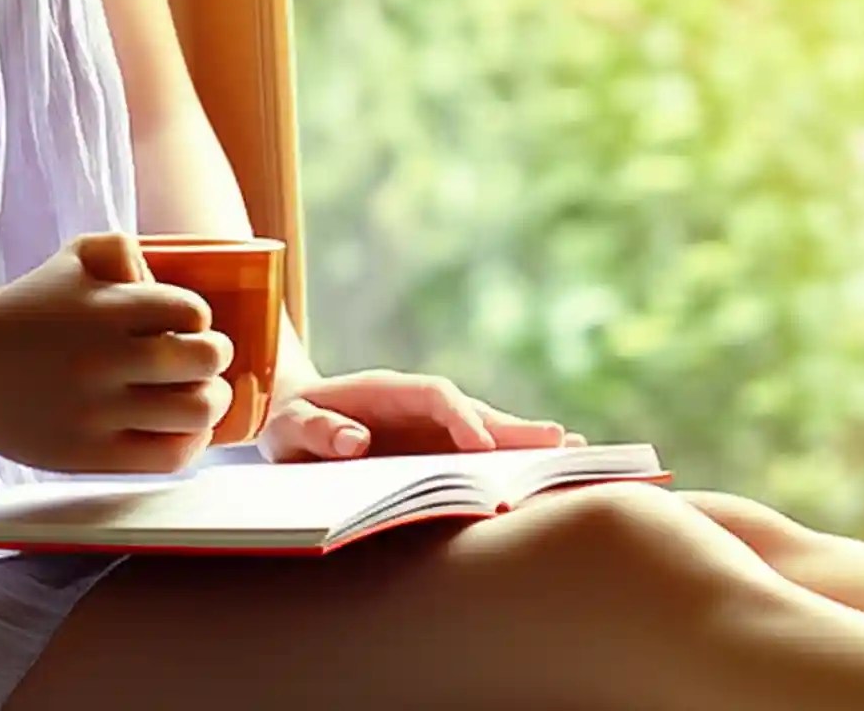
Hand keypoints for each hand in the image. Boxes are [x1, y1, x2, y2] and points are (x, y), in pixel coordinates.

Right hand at [0, 233, 232, 472]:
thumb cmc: (26, 311)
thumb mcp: (70, 259)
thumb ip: (121, 248)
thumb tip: (164, 274)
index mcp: (103, 307)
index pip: (193, 312)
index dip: (200, 320)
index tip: (188, 328)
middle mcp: (103, 358)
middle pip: (206, 360)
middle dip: (216, 358)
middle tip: (205, 362)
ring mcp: (97, 411)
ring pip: (197, 412)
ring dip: (212, 403)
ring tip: (200, 397)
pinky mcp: (89, 455)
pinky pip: (170, 457)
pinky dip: (191, 443)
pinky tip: (181, 430)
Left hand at [257, 369, 584, 461]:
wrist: (293, 417)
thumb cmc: (290, 422)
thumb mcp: (289, 426)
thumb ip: (316, 430)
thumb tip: (353, 442)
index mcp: (386, 390)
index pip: (433, 396)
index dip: (459, 418)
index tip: (481, 445)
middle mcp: (419, 404)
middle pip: (473, 411)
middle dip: (513, 428)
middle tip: (559, 442)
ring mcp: (432, 427)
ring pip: (485, 432)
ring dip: (525, 444)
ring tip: (574, 453)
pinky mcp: (437, 449)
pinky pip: (478, 454)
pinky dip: (510, 462)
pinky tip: (547, 472)